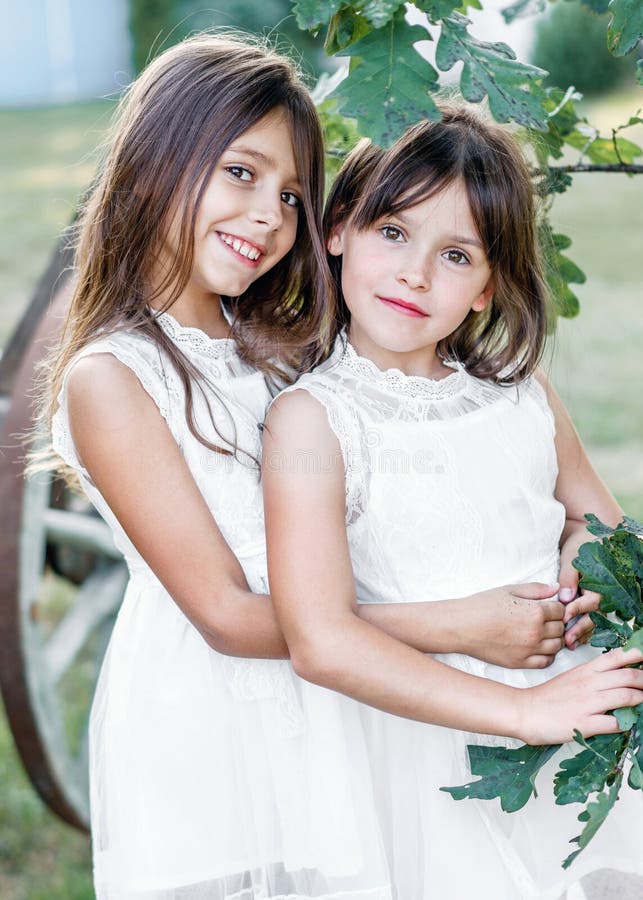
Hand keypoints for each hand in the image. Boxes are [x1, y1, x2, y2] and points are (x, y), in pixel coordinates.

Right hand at [461, 583, 564, 668]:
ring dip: (553, 638)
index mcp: (535, 612)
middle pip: (560, 628)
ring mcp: (529, 650)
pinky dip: (547, 654)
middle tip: (543, 619)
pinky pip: (546, 661)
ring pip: (557, 646)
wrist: (461, 626)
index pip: (561, 611)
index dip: (556, 607)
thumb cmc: (481, 605)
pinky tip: (537, 646)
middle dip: (555, 622)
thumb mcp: (509, 590)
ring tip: (540, 632)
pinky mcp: (520, 663)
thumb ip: (536, 589)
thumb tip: (556, 588)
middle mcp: (535, 632)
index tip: (547, 607)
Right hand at [517, 646, 642, 744]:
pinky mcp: (585, 723)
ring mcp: (588, 703)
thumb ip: (592, 678)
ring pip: (626, 696)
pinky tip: (628, 725)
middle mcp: (589, 684)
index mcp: (585, 671)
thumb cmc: (546, 697)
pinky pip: (614, 723)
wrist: (524, 710)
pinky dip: (625, 724)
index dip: (635, 655)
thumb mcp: (571, 678)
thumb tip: (613, 681)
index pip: (616, 657)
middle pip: (627, 676)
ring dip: (641, 700)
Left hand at [558, 527, 600, 649]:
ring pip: (595, 621)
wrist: (587, 540)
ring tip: (569, 644)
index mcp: (602, 583)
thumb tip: (565, 597)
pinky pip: (593, 620)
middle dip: (581, 629)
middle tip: (567, 640)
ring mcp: (602, 599)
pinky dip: (585, 630)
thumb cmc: (579, 547)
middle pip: (595, 616)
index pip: (591, 601)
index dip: (577, 610)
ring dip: (583, 633)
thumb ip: (569, 578)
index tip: (564, 617)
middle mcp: (606, 594)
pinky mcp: (596, 603)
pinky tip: (574, 640)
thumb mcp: (572, 558)